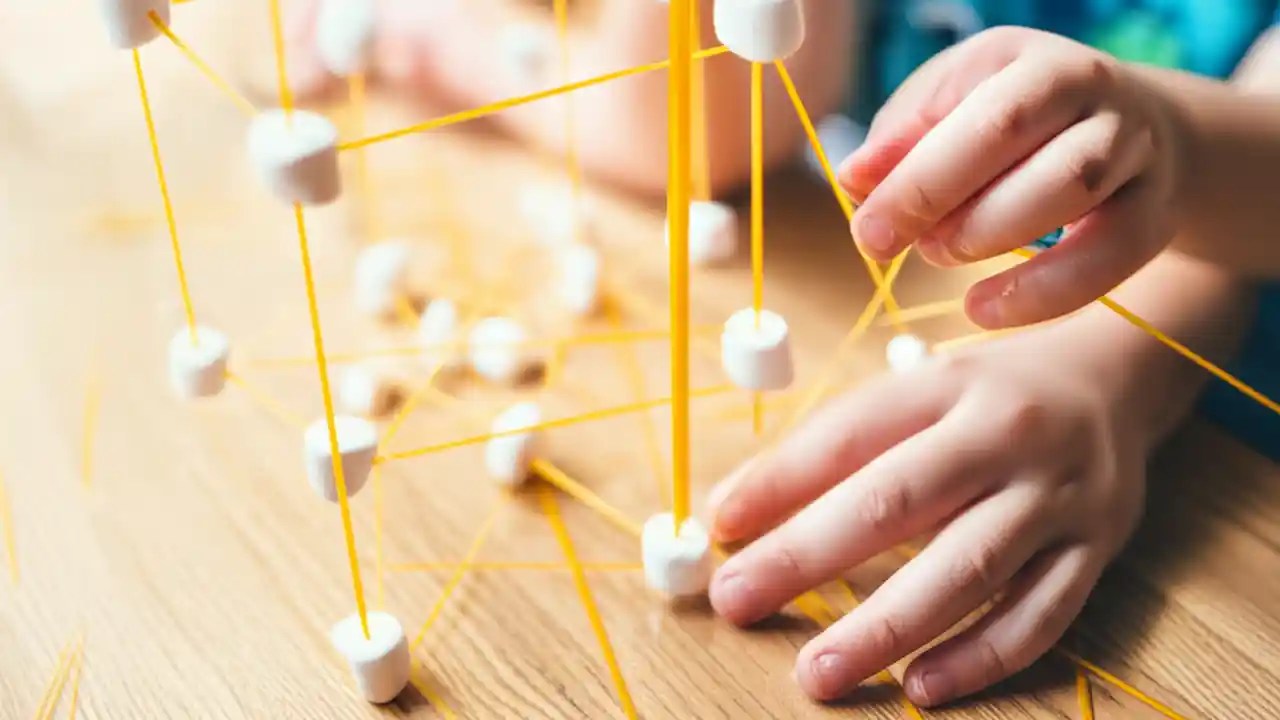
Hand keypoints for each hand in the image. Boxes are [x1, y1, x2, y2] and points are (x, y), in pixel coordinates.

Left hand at [705, 337, 1146, 705]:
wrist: (1119, 380)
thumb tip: (737, 510)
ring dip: (887, 626)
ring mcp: (1059, 496)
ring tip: (819, 671)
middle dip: (809, 555)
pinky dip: (980, 657)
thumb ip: (836, 444)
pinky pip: (1039, 616)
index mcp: (949, 384)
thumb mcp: (918, 390)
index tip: (720, 524)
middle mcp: (1006, 435)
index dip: (780, 479)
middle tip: (739, 598)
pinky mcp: (1097, 550)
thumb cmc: (989, 394)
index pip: (851, 433)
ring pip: (968, 569)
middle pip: (898, 500)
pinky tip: (921, 686)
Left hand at [839, 27, 1184, 328]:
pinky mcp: (1153, 213)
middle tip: (900, 246)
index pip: (976, 117)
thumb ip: (901, 140)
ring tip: (942, 255)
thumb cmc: (1014, 121)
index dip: (917, 179)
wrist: (1132, 130)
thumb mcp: (951, 109)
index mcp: (1031, 63)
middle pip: (1019, 141)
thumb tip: (853, 180)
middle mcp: (1093, 93)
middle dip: (942, 203)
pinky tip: (984, 308)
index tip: (867, 231)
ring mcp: (1133, 150)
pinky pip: (1108, 258)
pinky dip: (1042, 294)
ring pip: (1073, 189)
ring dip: (991, 238)